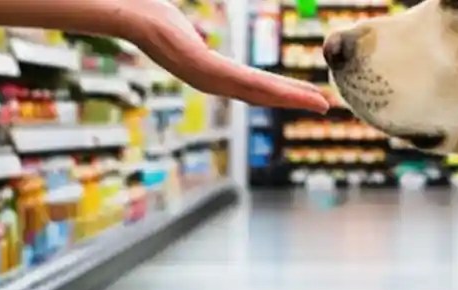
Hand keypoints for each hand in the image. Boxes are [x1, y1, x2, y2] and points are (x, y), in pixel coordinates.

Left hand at [122, 0, 328, 112]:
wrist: (131, 14)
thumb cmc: (152, 19)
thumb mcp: (184, 33)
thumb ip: (197, 39)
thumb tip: (201, 37)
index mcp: (211, 74)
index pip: (253, 87)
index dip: (281, 94)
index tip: (305, 95)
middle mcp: (212, 82)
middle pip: (263, 95)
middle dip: (295, 101)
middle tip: (326, 107)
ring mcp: (209, 79)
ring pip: (261, 93)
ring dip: (293, 99)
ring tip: (321, 103)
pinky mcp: (207, 71)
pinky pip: (248, 82)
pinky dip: (276, 90)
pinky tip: (291, 92)